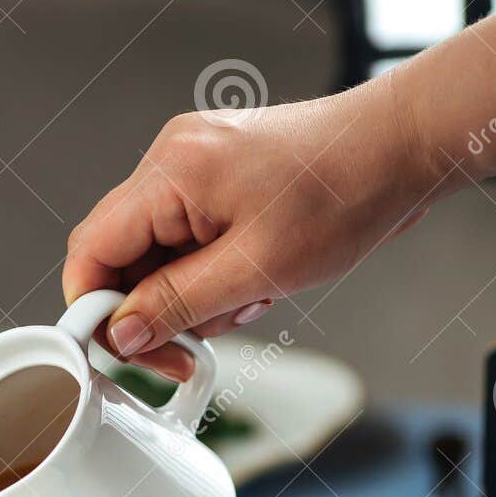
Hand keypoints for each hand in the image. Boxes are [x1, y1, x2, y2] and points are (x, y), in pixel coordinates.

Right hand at [63, 77, 441, 379]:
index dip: (95, 309)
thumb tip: (121, 333)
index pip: (91, 250)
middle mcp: (171, 159)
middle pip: (118, 254)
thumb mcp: (258, 269)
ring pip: (152, 253)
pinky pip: (182, 237)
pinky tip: (248, 279)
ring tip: (244, 300)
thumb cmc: (347, 192)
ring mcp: (191, 163)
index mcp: (172, 173)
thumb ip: (178, 304)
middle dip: (149, 309)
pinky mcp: (212, 174)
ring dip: (185, 294)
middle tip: (187, 348)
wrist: (403, 146)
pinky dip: (205, 271)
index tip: (122, 349)